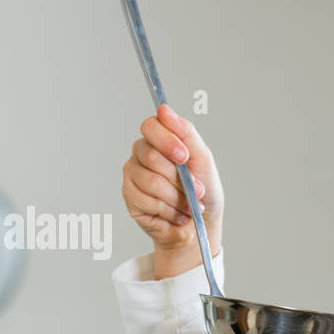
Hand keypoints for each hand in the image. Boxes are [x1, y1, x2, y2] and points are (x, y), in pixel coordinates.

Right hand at [121, 104, 224, 270]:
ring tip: (188, 205)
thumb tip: (164, 109)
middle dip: (180, 179)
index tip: (184, 156)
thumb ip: (186, 133)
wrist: (201, 224)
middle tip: (197, 190)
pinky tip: (176, 214)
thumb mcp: (203, 160)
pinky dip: (170, 211)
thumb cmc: (203, 190)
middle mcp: (141, 154)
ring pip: (152, 182)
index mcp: (158, 139)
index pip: (150, 126)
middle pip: (152, 157)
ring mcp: (133, 175)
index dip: (167, 140)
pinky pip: (147, 201)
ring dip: (178, 198)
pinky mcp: (130, 197)